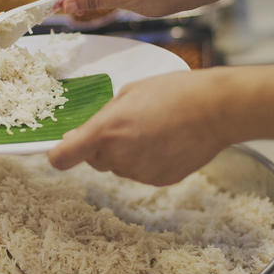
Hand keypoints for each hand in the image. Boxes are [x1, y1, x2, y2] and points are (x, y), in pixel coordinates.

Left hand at [48, 69, 229, 184]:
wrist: (215, 109)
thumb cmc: (173, 92)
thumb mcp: (128, 93)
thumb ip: (102, 117)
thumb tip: (82, 135)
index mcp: (105, 131)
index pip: (62, 158)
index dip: (58, 155)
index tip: (60, 151)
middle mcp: (119, 156)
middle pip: (94, 160)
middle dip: (103, 146)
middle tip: (127, 124)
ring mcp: (139, 172)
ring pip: (119, 166)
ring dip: (127, 153)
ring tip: (153, 129)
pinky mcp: (158, 181)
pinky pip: (141, 172)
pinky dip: (148, 160)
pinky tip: (165, 141)